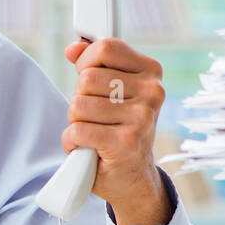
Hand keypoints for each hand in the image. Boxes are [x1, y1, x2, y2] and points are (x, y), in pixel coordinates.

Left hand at [62, 37, 169, 224]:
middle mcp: (152, 93)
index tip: (87, 78)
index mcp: (151, 73)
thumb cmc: (119, 128)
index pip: (106, 48)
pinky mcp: (126, 143)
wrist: (132, 176)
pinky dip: (72, 141)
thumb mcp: (111, 90)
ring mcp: (141, 119)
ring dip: (75, 122)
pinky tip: (86, 148)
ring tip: (93, 133)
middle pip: (86, 78)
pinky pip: (78, 131)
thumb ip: (92, 64)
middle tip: (95, 116)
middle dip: (80, 98)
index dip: (86, 62)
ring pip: (78, 105)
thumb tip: (73, 47)